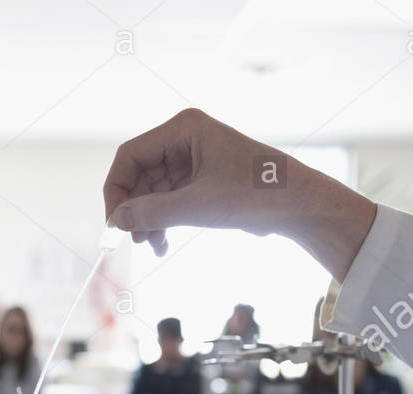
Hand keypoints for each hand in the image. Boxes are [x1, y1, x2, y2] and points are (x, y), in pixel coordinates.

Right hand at [104, 108, 374, 275]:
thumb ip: (151, 213)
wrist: (298, 205)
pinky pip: (172, 199)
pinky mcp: (205, 179)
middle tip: (134, 239)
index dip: (117, 189)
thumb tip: (117, 221)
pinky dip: (165, 220)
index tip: (114, 222)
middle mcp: (186, 139)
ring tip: (153, 246)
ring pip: (154, 190)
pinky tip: (164, 243)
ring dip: (149, 219)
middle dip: (135, 209)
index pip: (130, 155)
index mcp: (183, 129)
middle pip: (140, 174)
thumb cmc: (254, 195)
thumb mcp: (196, 206)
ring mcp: (196, 159)